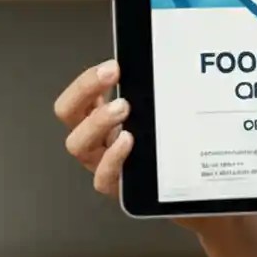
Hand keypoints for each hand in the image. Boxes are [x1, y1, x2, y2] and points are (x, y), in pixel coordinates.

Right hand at [53, 59, 230, 233]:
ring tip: (122, 108)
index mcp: (101, 118)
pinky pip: (103, 177)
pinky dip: (113, 159)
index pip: (78, 96)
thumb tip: (166, 64)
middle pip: (68, 113)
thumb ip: (154, 97)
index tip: (113, 66)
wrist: (187, 192)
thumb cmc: (169, 148)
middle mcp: (96, 139)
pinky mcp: (118, 187)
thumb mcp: (158, 117)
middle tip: (112, 78)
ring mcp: (103, 163)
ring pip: (79, 144)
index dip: (87, 81)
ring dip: (98, 121)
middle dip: (85, 90)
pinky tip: (128, 143)